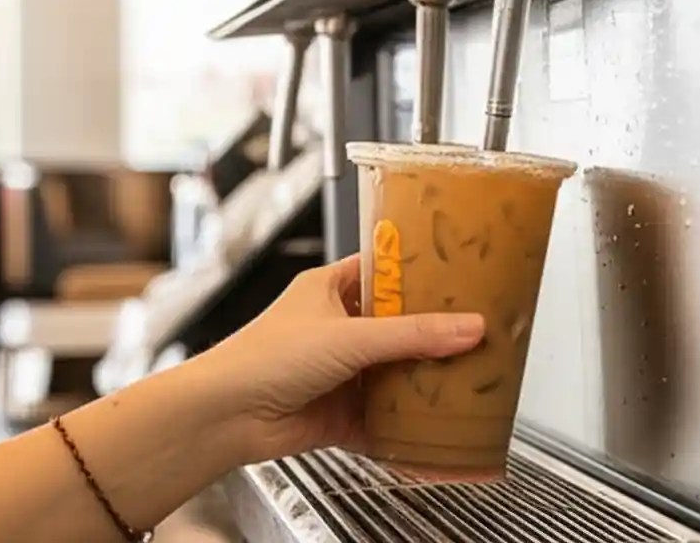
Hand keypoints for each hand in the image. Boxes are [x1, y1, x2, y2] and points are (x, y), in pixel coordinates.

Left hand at [198, 255, 484, 463]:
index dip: (417, 272)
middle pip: (395, 326)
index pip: (382, 270)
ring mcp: (338, 373)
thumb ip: (413, 335)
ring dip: (421, 379)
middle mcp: (334, 329)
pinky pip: (382, 419)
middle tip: (475, 330)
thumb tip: (469, 327)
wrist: (225, 417)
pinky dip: (406, 425)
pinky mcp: (339, 414)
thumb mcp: (349, 336)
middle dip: (431, 333)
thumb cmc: (263, 358)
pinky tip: (435, 429)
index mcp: (328, 290)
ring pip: (392, 373)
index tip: (458, 274)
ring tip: (468, 376)